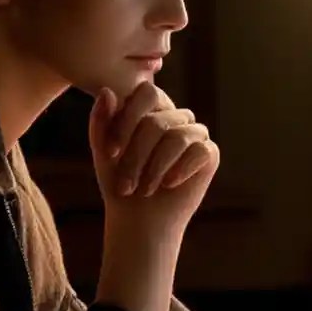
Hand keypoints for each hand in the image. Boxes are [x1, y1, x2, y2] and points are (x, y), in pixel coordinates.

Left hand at [88, 82, 219, 236]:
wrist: (140, 219)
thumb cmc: (121, 182)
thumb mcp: (104, 151)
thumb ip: (101, 120)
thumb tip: (107, 91)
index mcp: (152, 108)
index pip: (147, 93)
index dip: (127, 120)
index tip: (111, 152)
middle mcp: (176, 116)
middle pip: (157, 122)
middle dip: (136, 156)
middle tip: (126, 184)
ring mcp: (196, 134)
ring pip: (177, 137)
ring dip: (156, 167)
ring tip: (145, 188)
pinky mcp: (210, 154)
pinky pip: (199, 151)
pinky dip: (180, 169)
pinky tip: (169, 184)